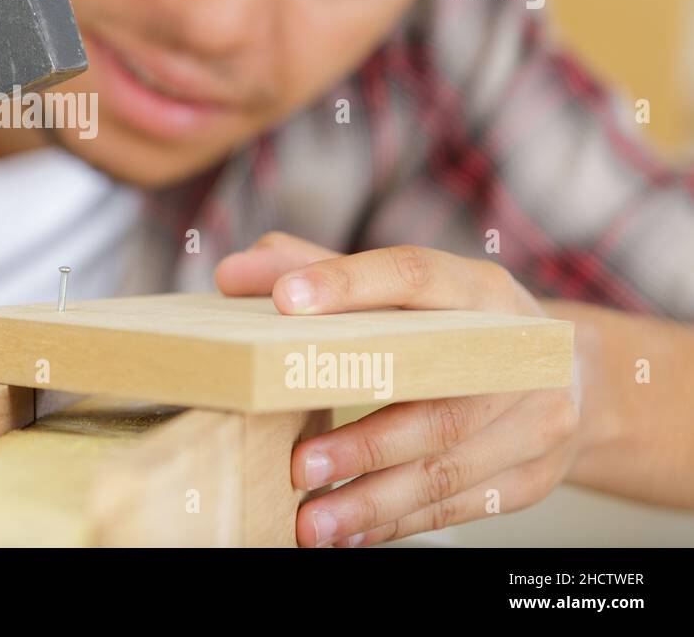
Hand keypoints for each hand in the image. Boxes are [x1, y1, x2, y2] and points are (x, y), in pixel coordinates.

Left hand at [215, 232, 581, 546]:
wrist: (568, 377)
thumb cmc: (456, 326)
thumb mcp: (402, 289)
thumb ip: (316, 269)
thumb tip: (232, 275)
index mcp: (479, 290)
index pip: (414, 277)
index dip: (350, 285)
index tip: (287, 301)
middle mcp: (519, 352)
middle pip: (439, 399)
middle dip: (365, 439)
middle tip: (299, 464)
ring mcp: (535, 419)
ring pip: (448, 466)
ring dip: (374, 499)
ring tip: (312, 521)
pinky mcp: (533, 476)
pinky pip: (458, 506)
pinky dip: (397, 522)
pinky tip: (348, 533)